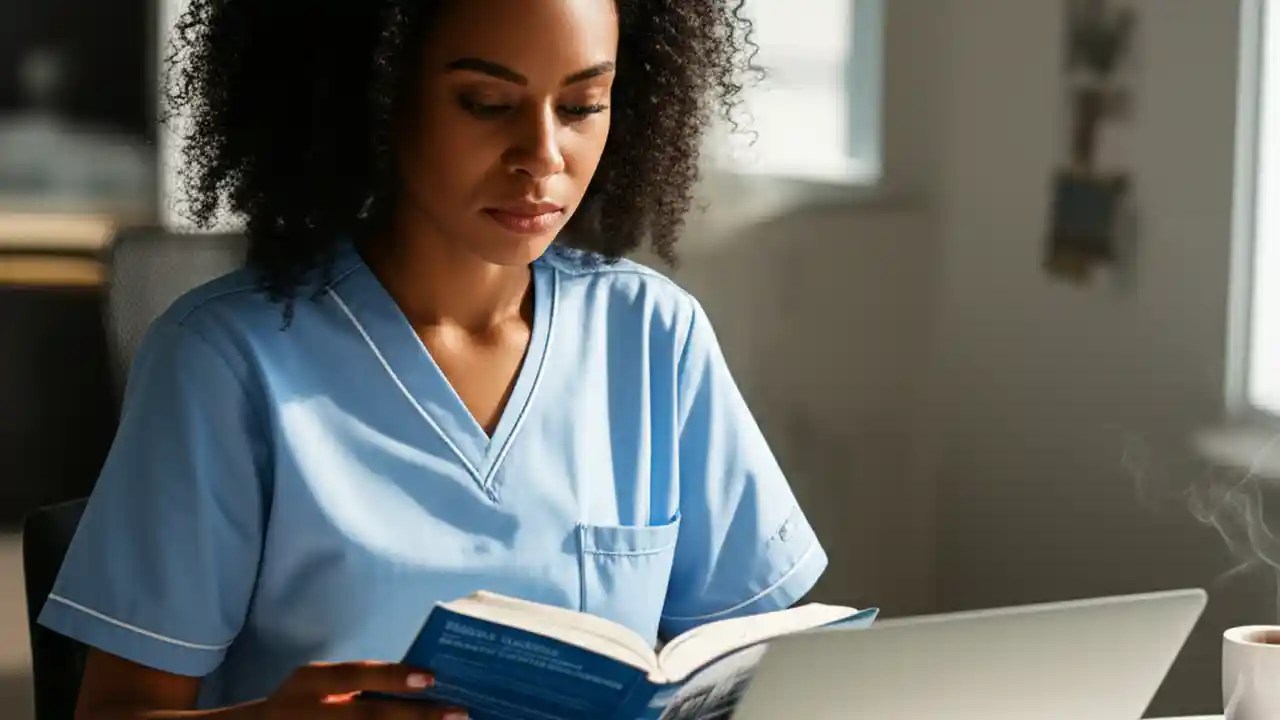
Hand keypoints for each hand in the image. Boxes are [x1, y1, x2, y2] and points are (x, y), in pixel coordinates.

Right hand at [258, 661, 466, 718]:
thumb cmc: (299, 704)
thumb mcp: (316, 685)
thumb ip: (356, 685)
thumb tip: (417, 684)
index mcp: (310, 682)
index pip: (355, 674)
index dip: (392, 676)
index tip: (431, 677)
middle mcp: (310, 712)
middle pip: (368, 715)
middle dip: (415, 716)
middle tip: (457, 713)